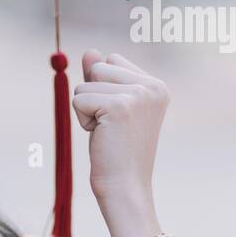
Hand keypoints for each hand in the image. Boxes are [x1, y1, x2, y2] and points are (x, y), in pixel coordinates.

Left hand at [72, 50, 168, 205]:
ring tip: (106, 131)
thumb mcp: (110, 108)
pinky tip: (100, 136)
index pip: (112, 61)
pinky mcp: (119, 105)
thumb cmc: (117, 150)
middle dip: (93, 96)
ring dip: (86, 109)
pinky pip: (79, 99)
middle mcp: (152, 86)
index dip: (102, 87)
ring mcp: (138, 95)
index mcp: (156, 85)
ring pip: (86, 82)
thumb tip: (90, 51)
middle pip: (98, 66)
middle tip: (110, 126)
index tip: (116, 116)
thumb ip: (102, 79)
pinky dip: (82, 119)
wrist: (125, 185)